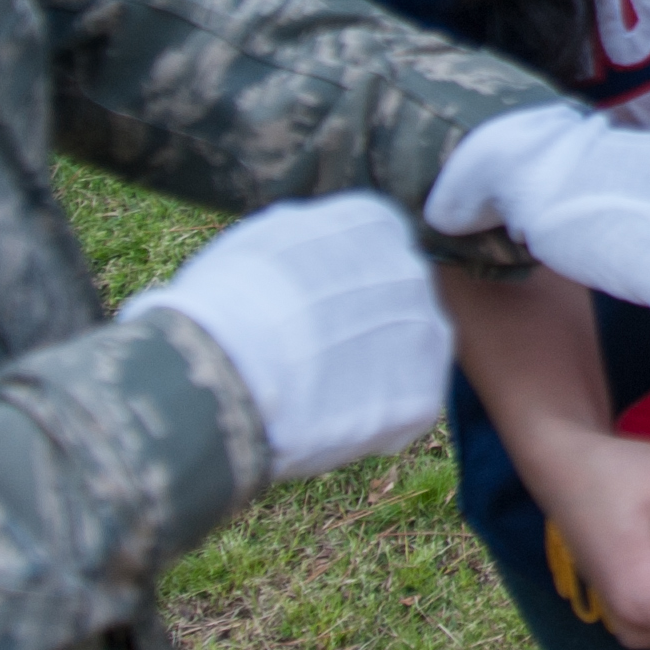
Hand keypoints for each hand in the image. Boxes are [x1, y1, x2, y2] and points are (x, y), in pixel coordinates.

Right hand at [127, 190, 452, 481]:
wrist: (228, 371)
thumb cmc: (226, 303)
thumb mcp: (260, 241)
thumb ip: (301, 237)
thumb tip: (301, 238)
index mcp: (374, 224)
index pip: (375, 249)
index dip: (338, 287)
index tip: (308, 311)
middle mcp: (412, 270)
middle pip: (396, 301)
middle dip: (361, 327)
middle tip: (313, 356)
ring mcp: (424, 333)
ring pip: (406, 354)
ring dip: (371, 373)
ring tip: (316, 394)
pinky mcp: (422, 395)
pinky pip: (404, 408)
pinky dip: (373, 421)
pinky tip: (329, 425)